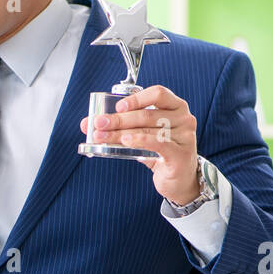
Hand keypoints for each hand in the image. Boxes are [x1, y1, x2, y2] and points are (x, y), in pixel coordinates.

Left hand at [81, 84, 200, 203]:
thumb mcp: (143, 136)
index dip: (136, 98)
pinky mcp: (180, 154)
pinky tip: (126, 141)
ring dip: (120, 133)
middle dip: (119, 119)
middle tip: (99, 124)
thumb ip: (121, 128)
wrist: (179, 179)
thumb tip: (88, 124)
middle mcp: (183, 118)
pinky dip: (140, 140)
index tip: (118, 107)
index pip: (158, 94)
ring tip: (102, 136)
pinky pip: (158, 143)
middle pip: (147, 114)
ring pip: (147, 130)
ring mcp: (184, 136)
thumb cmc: (161, 153)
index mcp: (176, 107)